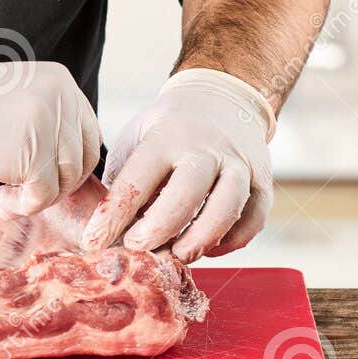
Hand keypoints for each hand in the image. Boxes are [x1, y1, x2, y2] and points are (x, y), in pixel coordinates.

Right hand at [0, 61, 100, 215]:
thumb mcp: (17, 105)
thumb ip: (48, 126)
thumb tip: (73, 175)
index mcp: (61, 82)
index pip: (88, 136)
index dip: (67, 166)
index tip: (36, 178)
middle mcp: (61, 97)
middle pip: (84, 160)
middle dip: (56, 186)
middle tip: (21, 192)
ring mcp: (47, 123)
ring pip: (67, 180)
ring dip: (38, 199)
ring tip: (6, 195)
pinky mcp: (31, 152)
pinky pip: (44, 195)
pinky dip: (24, 207)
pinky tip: (0, 199)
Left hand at [81, 69, 274, 261]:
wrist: (221, 101)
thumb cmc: (167, 130)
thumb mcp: (136, 139)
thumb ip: (123, 181)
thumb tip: (102, 233)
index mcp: (167, 136)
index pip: (138, 179)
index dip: (114, 215)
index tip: (94, 241)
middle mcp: (207, 148)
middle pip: (186, 195)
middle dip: (158, 229)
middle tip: (137, 250)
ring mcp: (240, 164)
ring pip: (227, 208)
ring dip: (199, 240)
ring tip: (176, 257)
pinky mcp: (263, 181)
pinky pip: (253, 219)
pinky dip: (231, 240)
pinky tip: (208, 249)